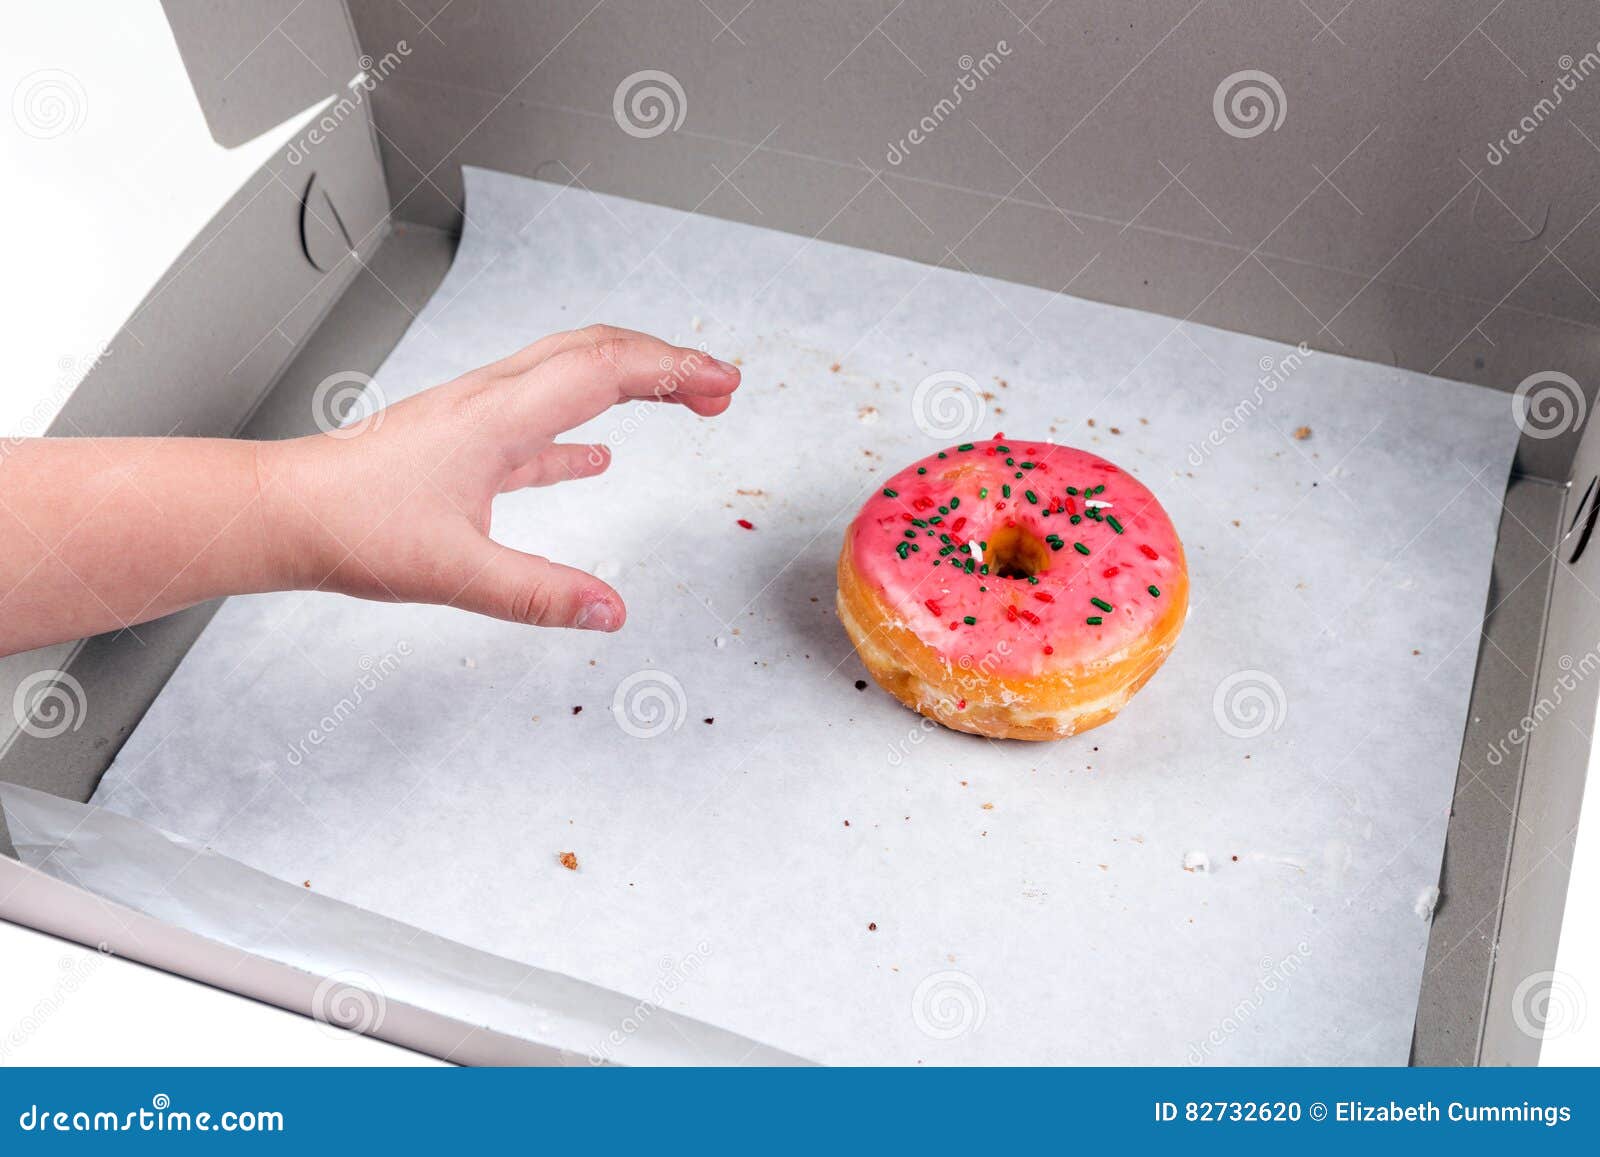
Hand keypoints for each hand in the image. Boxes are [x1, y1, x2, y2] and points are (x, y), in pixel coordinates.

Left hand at [256, 325, 740, 631]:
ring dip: (632, 382)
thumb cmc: (352, 528)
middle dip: (666, 360)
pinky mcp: (463, 446)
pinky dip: (584, 430)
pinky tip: (600, 457)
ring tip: (681, 402)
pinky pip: (541, 422)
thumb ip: (539, 594)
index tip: (724, 382)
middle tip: (720, 385)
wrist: (283, 514)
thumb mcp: (455, 574)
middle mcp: (492, 401)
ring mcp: (477, 419)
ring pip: (570, 376)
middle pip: (595, 352)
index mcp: (499, 417)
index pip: (606, 370)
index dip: (674, 369)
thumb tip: (613, 612)